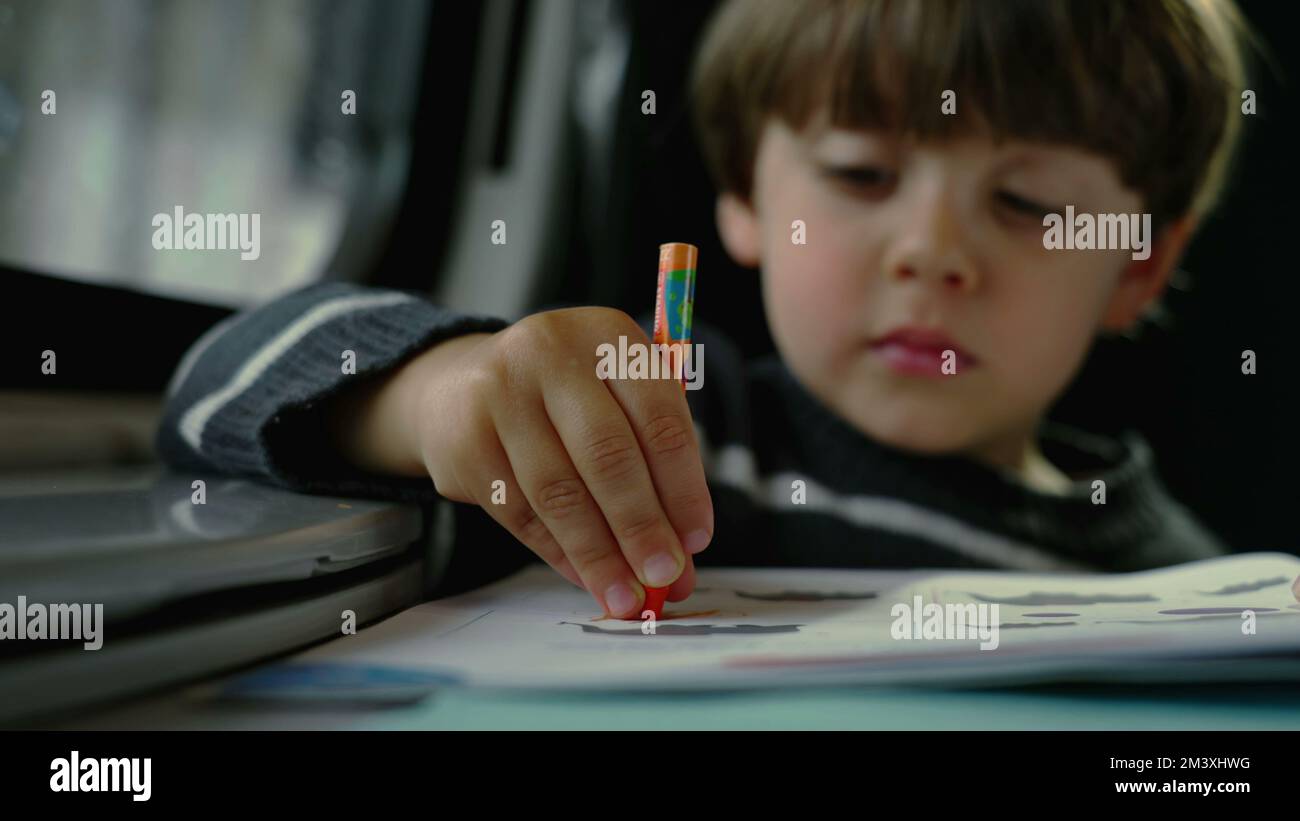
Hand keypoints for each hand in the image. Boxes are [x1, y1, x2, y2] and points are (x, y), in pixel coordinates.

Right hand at [338, 308, 713, 617]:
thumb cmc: (563, 397)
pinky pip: (520, 511)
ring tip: (624, 595)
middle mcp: (551, 353)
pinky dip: (557, 551)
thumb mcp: (614, 398)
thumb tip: (683, 555)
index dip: (682, 486)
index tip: (695, 542)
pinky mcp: (465, 440)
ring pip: (560, 491)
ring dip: (598, 553)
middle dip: (641, 526)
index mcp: (608, 336)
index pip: (659, 417)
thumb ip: (653, 463)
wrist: (460, 385)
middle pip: (607, 455)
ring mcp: (500, 394)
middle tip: (663, 578)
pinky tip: (583, 575)